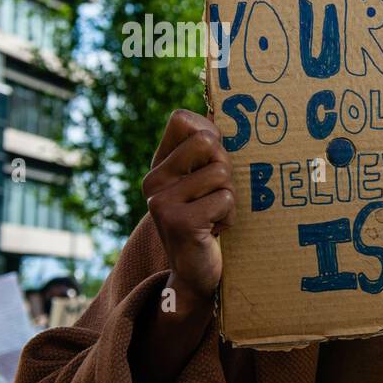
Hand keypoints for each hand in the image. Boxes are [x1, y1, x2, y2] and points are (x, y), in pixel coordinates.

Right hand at [141, 109, 235, 303]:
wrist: (196, 273)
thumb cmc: (210, 219)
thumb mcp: (206, 180)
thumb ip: (208, 148)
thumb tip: (217, 109)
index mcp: (160, 164)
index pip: (183, 119)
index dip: (211, 136)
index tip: (212, 162)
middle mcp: (153, 179)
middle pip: (209, 142)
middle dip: (226, 169)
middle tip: (216, 195)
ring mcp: (161, 200)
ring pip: (222, 173)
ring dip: (229, 199)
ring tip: (215, 216)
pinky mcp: (178, 221)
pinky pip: (226, 200)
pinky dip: (230, 216)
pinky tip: (214, 231)